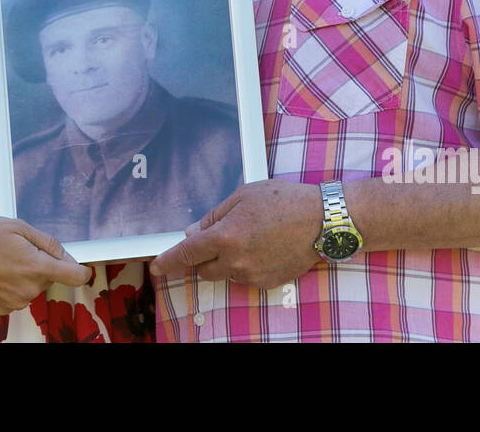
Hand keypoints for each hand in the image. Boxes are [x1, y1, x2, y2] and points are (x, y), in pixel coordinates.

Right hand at [0, 216, 92, 314]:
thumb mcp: (17, 227)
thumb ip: (47, 242)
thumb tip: (66, 255)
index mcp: (36, 268)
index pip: (75, 276)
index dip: (81, 269)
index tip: (80, 266)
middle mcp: (28, 290)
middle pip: (50, 277)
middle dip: (41, 263)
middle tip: (18, 248)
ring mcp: (14, 302)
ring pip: (33, 286)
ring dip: (24, 274)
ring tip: (1, 258)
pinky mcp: (1, 308)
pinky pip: (18, 296)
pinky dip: (12, 285)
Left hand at [149, 180, 321, 289]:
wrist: (323, 221)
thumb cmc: (285, 201)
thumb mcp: (243, 196)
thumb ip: (214, 216)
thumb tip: (193, 233)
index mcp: (225, 236)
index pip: (187, 253)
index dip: (168, 261)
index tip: (156, 267)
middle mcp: (236, 261)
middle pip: (203, 268)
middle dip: (204, 255)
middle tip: (221, 235)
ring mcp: (252, 275)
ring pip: (225, 273)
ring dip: (226, 260)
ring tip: (251, 236)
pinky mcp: (267, 282)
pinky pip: (245, 277)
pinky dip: (246, 265)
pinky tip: (264, 247)